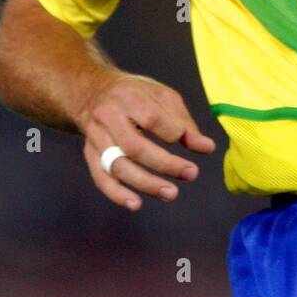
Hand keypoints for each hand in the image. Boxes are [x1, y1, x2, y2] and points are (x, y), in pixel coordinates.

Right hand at [76, 70, 215, 210]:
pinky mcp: (90, 154)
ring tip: (171, 194)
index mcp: (128, 96)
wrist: (91, 91)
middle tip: (191, 174)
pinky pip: (101, 177)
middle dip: (164, 163)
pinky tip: (135, 204)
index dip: (172, 131)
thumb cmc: (133, 93)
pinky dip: (117, 194)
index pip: (151, 118)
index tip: (188, 139)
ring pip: (117, 165)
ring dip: (145, 183)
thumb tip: (206, 147)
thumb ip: (183, 122)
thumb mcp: (161, 96)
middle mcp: (108, 117)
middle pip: (134, 146)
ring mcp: (96, 137)